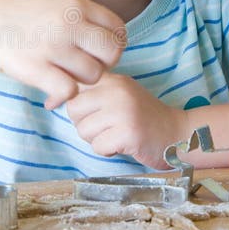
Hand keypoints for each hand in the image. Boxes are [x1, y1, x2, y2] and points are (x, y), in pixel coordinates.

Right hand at [0, 0, 125, 108]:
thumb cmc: (17, 14)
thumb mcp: (55, 2)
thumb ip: (83, 19)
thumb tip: (111, 46)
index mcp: (76, 4)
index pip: (118, 29)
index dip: (112, 45)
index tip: (96, 53)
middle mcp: (68, 22)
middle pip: (112, 53)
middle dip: (103, 65)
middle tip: (84, 67)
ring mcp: (52, 45)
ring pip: (93, 75)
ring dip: (80, 80)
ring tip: (61, 74)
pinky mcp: (35, 68)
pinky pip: (70, 90)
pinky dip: (62, 93)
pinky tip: (50, 87)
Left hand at [66, 72, 186, 169]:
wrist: (179, 133)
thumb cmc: (142, 117)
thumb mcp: (118, 95)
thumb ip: (90, 95)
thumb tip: (50, 102)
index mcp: (113, 78)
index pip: (73, 84)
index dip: (63, 97)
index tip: (55, 105)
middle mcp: (117, 90)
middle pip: (74, 110)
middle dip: (84, 124)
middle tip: (104, 126)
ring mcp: (123, 110)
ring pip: (84, 130)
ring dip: (96, 139)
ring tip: (116, 134)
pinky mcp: (128, 132)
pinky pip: (98, 146)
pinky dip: (107, 151)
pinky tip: (123, 144)